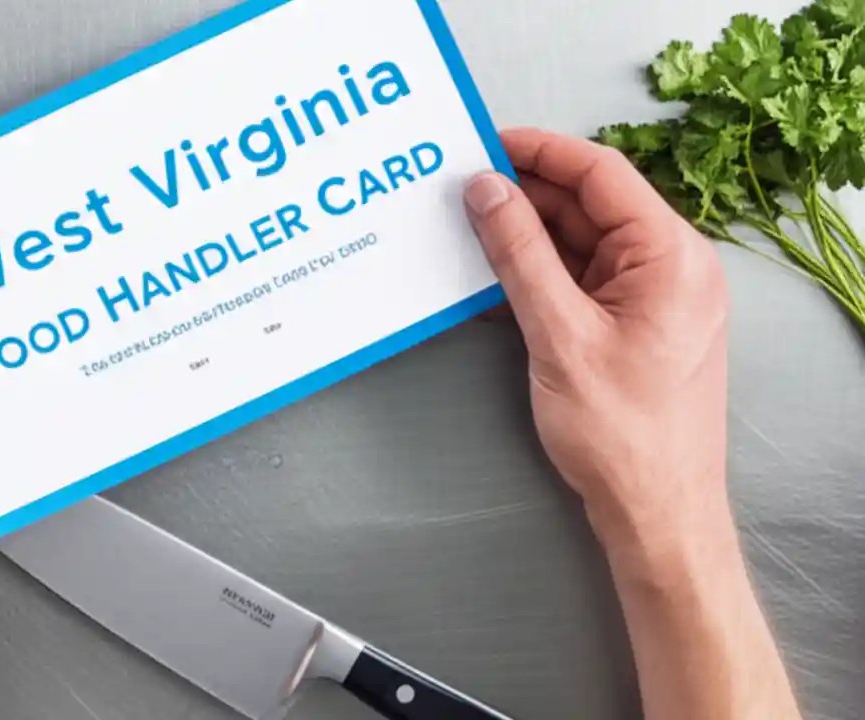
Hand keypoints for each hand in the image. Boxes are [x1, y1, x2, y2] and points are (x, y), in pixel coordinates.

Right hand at [463, 128, 729, 555]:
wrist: (656, 512)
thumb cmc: (622, 433)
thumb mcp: (559, 334)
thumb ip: (519, 255)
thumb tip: (486, 189)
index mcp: (671, 256)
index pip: (602, 175)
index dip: (540, 150)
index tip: (485, 141)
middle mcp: (672, 266)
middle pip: (591, 206)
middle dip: (526, 193)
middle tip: (461, 186)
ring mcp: (655, 296)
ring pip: (583, 242)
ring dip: (529, 233)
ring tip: (467, 224)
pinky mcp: (636, 324)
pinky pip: (584, 278)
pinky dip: (541, 270)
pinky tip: (494, 270)